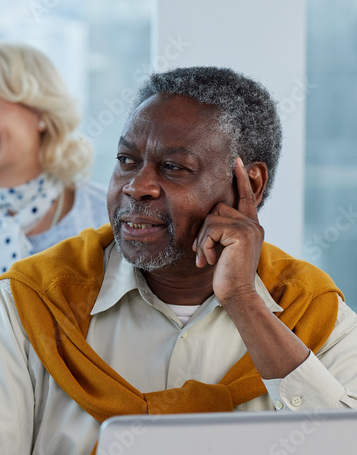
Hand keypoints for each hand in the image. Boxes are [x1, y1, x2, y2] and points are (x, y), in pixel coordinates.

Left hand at [193, 158, 264, 305]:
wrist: (236, 293)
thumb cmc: (225, 275)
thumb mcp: (223, 248)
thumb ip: (221, 231)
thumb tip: (209, 218)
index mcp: (251, 225)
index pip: (246, 197)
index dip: (240, 179)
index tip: (235, 160)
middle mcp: (253, 223)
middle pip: (217, 208)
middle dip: (202, 230)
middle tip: (200, 251)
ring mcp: (250, 227)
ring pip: (211, 218)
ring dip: (201, 240)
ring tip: (205, 258)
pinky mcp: (241, 233)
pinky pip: (210, 229)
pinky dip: (203, 246)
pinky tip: (208, 261)